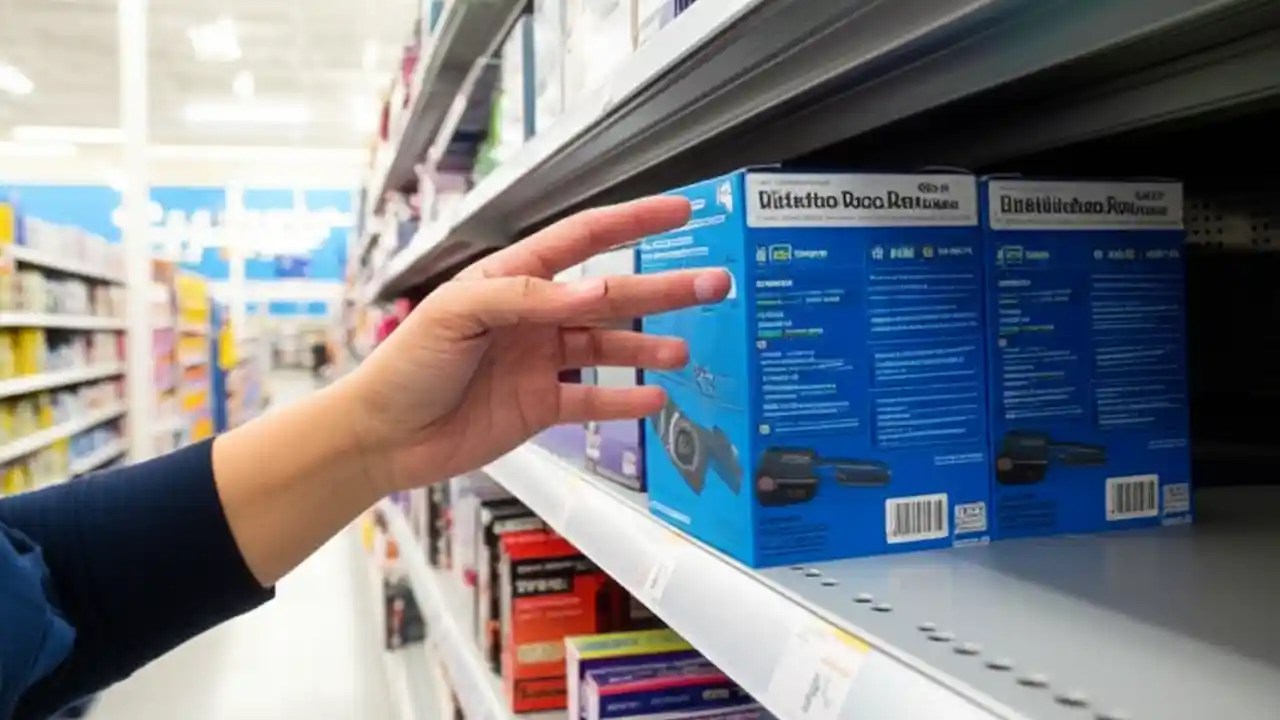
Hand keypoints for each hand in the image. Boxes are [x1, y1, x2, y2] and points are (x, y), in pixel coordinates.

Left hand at [344, 196, 729, 491]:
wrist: (383, 436)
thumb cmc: (405, 365)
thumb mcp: (456, 314)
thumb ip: (527, 298)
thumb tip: (595, 291)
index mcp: (512, 279)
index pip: (582, 238)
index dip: (632, 221)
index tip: (677, 211)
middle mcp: (533, 315)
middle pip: (610, 294)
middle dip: (663, 288)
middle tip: (712, 284)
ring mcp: (540, 360)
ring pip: (608, 346)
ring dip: (648, 348)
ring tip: (683, 352)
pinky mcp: (540, 404)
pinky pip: (592, 397)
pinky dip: (623, 399)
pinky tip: (653, 399)